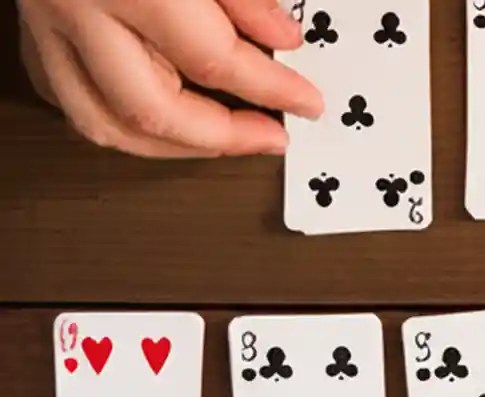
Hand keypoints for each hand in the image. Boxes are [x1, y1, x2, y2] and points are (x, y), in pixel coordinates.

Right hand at [17, 0, 322, 157]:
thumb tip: (282, 36)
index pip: (213, 59)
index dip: (272, 89)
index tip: (306, 102)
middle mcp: (77, 7)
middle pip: (154, 110)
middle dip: (224, 137)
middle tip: (272, 135)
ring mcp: (45, 22)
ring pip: (104, 122)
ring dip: (171, 146)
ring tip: (224, 139)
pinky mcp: (30, 27)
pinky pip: (69, 97)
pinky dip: (119, 120)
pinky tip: (162, 116)